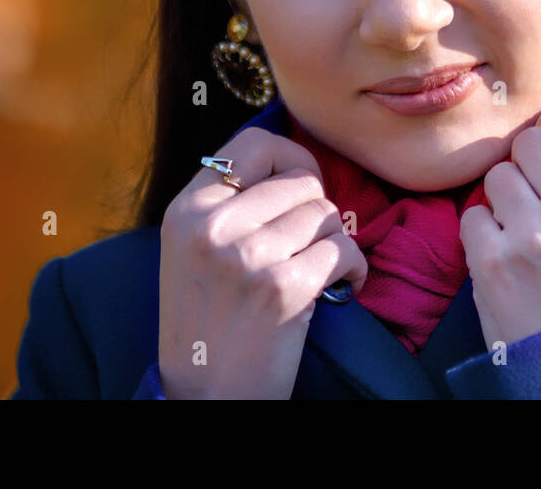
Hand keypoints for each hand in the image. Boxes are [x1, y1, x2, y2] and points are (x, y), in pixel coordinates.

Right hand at [157, 127, 367, 398]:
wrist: (205, 397)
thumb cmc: (206, 323)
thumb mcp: (191, 249)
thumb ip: (226, 203)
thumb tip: (288, 160)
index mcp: (187, 209)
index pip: (253, 144)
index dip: (290, 157)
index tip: (301, 183)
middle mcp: (212, 226)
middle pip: (301, 180)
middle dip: (316, 210)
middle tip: (309, 242)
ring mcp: (248, 256)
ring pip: (325, 213)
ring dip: (334, 241)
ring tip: (318, 268)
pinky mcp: (284, 288)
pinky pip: (344, 250)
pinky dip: (353, 269)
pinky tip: (341, 286)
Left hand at [459, 95, 540, 350]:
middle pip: (532, 140)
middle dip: (528, 164)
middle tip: (538, 198)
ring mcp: (532, 233)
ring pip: (497, 175)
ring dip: (503, 199)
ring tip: (524, 234)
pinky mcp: (491, 259)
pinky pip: (472, 214)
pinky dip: (482, 234)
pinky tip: (505, 257)